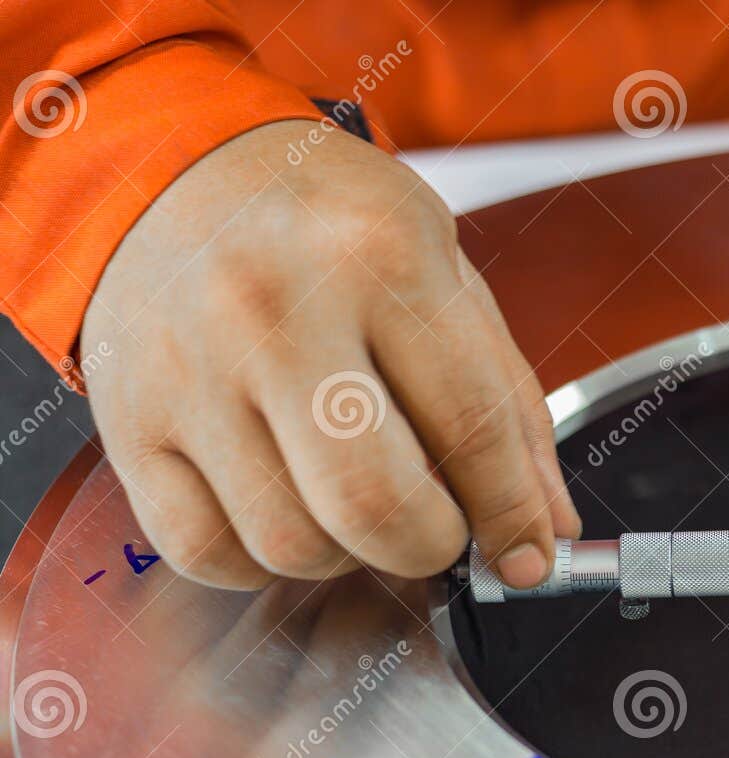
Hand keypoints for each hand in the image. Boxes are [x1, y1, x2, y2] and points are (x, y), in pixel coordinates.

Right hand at [83, 120, 578, 589]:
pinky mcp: (127, 421)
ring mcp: (189, 367)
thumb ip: (506, 403)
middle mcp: (273, 307)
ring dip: (346, 553)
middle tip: (438, 531)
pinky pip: (207, 552)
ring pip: (291, 544)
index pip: (472, 427)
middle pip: (374, 505)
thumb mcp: (444, 273)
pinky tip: (285, 504)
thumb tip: (543, 529)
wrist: (172, 168)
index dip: (512, 517)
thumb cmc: (325, 227)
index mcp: (378, 255)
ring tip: (352, 496)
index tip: (526, 559)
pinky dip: (261, 561)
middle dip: (429, 547)